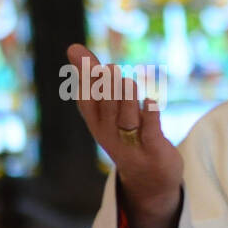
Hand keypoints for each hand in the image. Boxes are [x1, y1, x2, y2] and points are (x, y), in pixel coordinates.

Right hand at [68, 43, 182, 227]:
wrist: (150, 180)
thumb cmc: (126, 135)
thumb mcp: (107, 110)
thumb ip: (94, 79)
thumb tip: (73, 47)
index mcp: (97, 123)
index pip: (86, 100)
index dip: (84, 78)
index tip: (80, 53)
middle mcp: (110, 134)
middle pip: (106, 109)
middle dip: (107, 89)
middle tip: (109, 68)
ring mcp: (132, 144)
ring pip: (127, 120)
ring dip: (127, 101)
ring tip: (127, 81)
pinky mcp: (154, 150)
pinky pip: (151, 133)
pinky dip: (150, 117)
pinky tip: (151, 101)